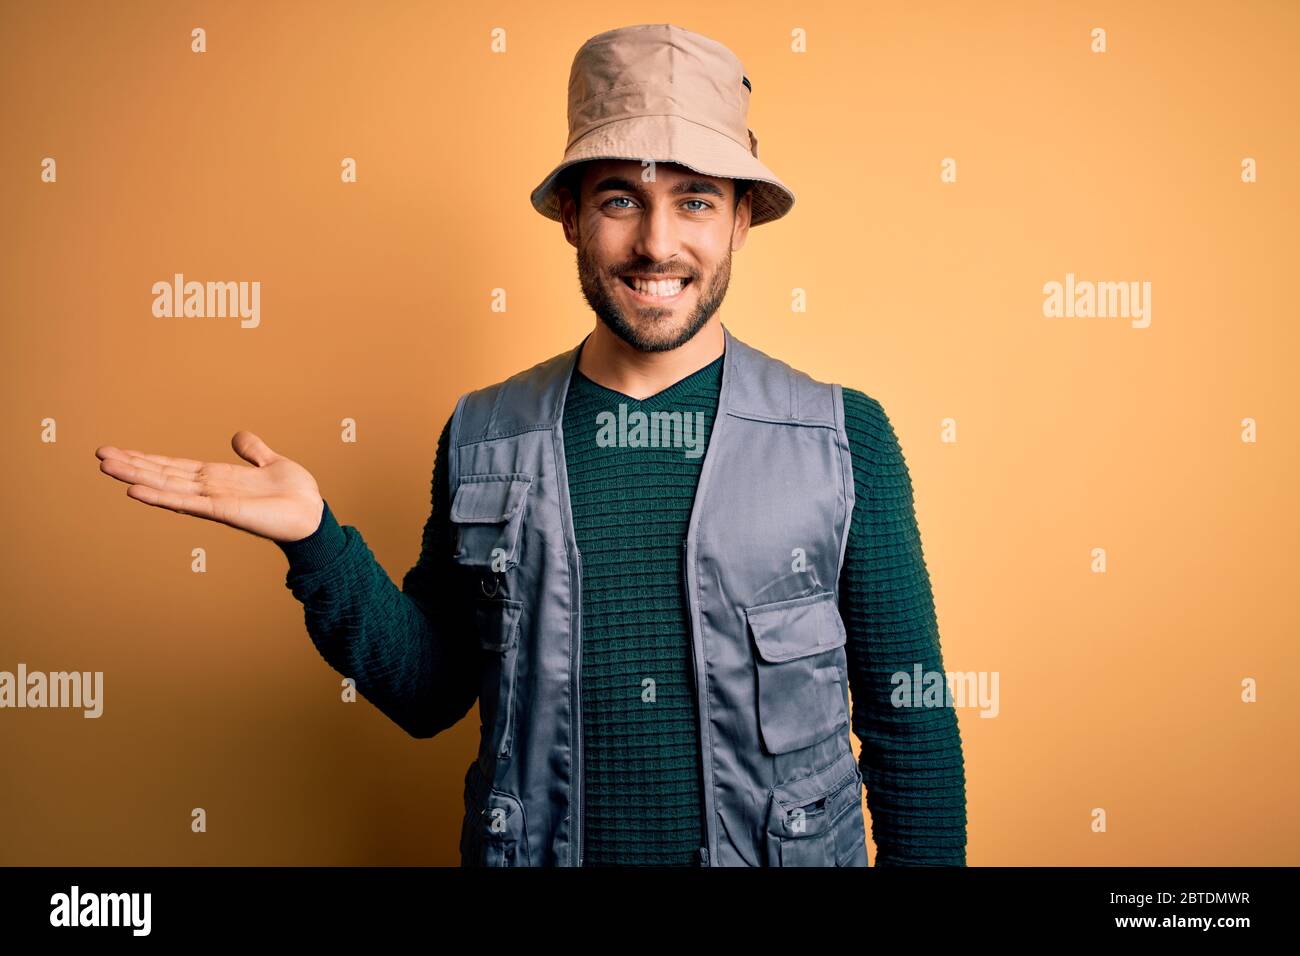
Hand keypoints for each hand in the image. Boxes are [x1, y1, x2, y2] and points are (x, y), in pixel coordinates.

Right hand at [95, 431, 325, 542]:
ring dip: (137, 477)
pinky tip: (135, 491)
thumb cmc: (295, 494)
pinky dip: (161, 497)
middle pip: (162, 475)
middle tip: (99, 456)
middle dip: (132, 465)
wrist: (314, 515)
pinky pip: (187, 503)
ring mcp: (213, 501)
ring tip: (106, 467)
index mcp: (218, 478)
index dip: (147, 459)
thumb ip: (253, 451)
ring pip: (167, 486)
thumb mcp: (271, 462)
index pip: (174, 466)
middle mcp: (209, 490)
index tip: (118, 450)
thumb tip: (238, 436)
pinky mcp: (223, 512)